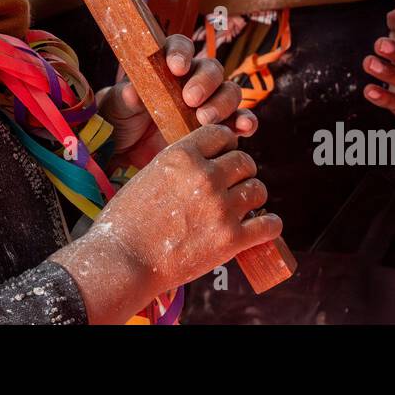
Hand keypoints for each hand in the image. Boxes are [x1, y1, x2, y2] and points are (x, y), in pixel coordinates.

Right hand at [75, 124, 280, 309]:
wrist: (124, 261)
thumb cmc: (127, 220)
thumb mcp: (149, 174)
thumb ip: (180, 164)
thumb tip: (206, 162)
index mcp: (182, 155)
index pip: (222, 134)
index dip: (225, 144)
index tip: (223, 156)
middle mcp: (205, 176)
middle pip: (245, 161)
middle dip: (240, 171)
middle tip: (233, 184)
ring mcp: (221, 207)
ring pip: (258, 189)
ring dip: (252, 196)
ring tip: (243, 206)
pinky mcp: (231, 239)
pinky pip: (269, 225)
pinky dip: (269, 225)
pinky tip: (262, 227)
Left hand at [98, 34, 255, 168]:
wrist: (126, 155)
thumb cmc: (119, 121)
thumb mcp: (115, 108)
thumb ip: (124, 98)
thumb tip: (133, 92)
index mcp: (166, 66)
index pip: (181, 47)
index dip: (182, 52)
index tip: (176, 67)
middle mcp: (192, 81)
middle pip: (212, 69)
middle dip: (205, 82)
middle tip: (190, 100)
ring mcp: (209, 104)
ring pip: (229, 92)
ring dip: (223, 103)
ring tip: (205, 119)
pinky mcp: (219, 130)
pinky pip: (240, 121)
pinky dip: (245, 122)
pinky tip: (243, 128)